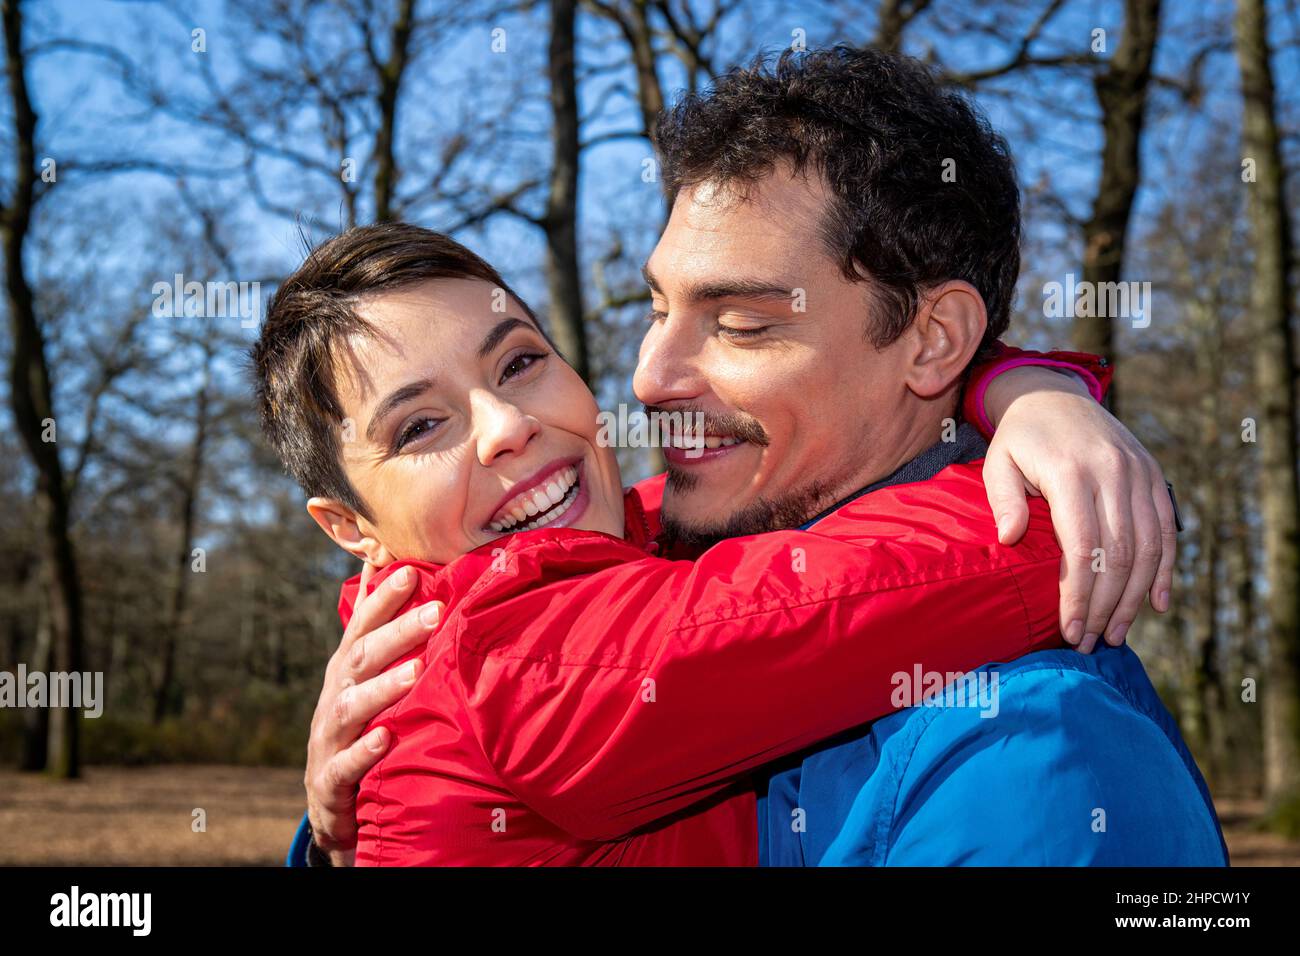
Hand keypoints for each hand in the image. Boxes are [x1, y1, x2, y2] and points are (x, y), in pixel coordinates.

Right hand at [304, 562, 442, 862]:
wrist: (330, 800)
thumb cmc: (357, 723)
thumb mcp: (364, 673)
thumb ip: (374, 622)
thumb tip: (381, 560)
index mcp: (347, 669)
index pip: (364, 625)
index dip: (385, 597)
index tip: (412, 569)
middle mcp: (336, 695)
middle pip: (363, 657)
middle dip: (397, 633)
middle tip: (435, 611)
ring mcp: (330, 737)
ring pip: (354, 707)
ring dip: (385, 687)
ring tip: (417, 671)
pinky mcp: (330, 780)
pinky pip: (347, 765)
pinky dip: (365, 751)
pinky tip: (385, 738)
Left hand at [980, 367, 1175, 653]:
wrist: (1055, 395)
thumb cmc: (1019, 439)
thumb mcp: (997, 462)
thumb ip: (1003, 500)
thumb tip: (1009, 539)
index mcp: (1071, 472)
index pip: (1082, 546)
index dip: (1079, 595)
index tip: (1070, 631)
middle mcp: (1112, 473)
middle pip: (1117, 554)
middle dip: (1105, 606)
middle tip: (1091, 643)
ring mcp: (1139, 474)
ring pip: (1147, 548)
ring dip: (1134, 598)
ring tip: (1116, 633)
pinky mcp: (1153, 476)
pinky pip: (1166, 530)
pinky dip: (1164, 569)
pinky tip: (1156, 604)